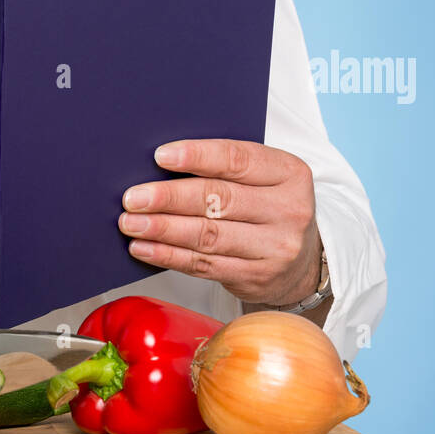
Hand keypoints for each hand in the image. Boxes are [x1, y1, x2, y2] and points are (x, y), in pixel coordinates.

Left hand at [118, 139, 321, 305]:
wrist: (302, 263)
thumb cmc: (269, 210)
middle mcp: (288, 210)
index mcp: (290, 173)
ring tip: (132, 223)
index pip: (239, 159)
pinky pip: (203, 265)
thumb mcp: (265, 181)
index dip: (198, 156)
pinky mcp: (256, 277)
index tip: (161, 156)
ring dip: (162, 229)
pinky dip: (168, 256)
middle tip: (134, 197)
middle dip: (169, 198)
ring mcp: (275, 248)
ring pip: (208, 235)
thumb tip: (160, 166)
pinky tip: (144, 248)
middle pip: (219, 199)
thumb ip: (226, 170)